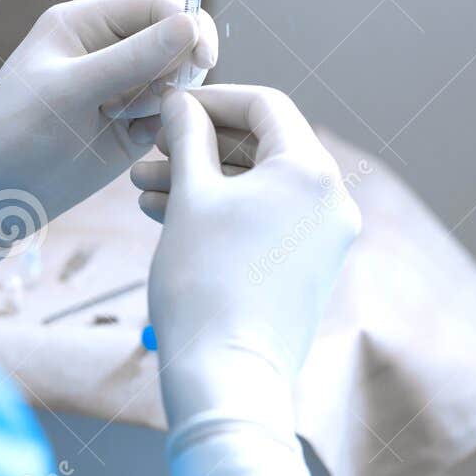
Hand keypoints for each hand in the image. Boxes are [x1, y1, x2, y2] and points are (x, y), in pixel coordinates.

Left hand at [0, 0, 216, 249]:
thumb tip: (191, 24)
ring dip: (166, 102)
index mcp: (85, 24)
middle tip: (154, 100)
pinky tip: (131, 143)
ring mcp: (121, 90)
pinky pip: (170, 118)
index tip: (204, 59)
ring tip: (122, 123)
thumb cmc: (14, 136)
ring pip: (177, 82)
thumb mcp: (71, 92)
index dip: (188, 26)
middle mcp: (107, 51)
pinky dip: (166, 129)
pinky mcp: (130, 129)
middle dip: (177, 69)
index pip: (157, 7)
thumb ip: (132, 58)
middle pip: (175, 43)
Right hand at [133, 85, 360, 430]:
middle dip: (200, 146)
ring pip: (259, 187)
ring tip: (144, 188)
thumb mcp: (191, 196)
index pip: (265, 105)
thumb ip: (188, 136)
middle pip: (262, 147)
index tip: (169, 106)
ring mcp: (325, 238)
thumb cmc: (206, 282)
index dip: (212, 99)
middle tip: (150, 152)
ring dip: (203, 180)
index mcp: (312, 171)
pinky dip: (223, 211)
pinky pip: (266, 220)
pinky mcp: (310, 268)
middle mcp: (332, 200)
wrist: (226, 376)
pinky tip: (169, 216)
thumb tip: (182, 101)